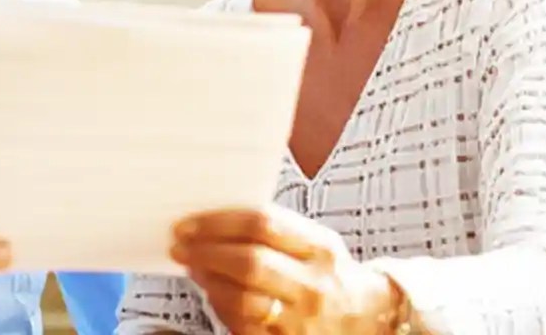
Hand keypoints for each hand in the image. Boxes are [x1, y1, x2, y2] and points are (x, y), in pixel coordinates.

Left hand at [170, 205, 401, 334]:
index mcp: (320, 249)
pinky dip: (221, 308)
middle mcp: (314, 285)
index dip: (217, 223)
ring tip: (193, 268)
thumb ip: (274, 229)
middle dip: (206, 252)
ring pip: (243, 300)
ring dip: (208, 282)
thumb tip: (212, 220)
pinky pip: (243, 326)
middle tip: (180, 246)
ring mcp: (302, 320)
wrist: (365, 318)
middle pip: (250, 263)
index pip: (263, 224)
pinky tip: (212, 294)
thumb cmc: (327, 272)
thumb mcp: (314, 242)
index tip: (188, 224)